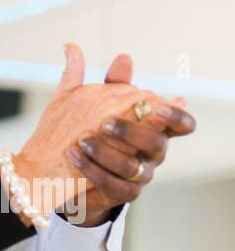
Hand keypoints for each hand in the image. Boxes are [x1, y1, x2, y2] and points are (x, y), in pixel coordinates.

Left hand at [67, 50, 195, 223]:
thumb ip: (112, 85)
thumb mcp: (95, 106)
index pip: (181, 123)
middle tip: (105, 123)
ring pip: (132, 166)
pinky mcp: (123, 194)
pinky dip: (91, 169)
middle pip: (157, 143)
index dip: (174, 115)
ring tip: (82, 141)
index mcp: (154, 129)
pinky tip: (74, 156)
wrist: (68, 172)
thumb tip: (123, 56)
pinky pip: (112, 184)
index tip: (156, 107)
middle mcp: (153, 153)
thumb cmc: (90, 133)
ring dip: (106, 152)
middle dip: (132, 132)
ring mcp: (140, 175)